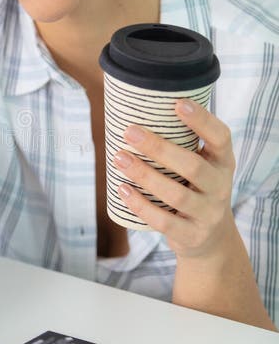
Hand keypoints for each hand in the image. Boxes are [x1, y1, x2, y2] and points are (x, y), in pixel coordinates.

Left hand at [112, 98, 235, 258]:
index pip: (220, 137)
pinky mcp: (192, 235)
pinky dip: (141, 205)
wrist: (212, 239)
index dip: (202, 120)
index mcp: (223, 162)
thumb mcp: (202, 166)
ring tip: (120, 158)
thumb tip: (138, 109)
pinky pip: (164, 221)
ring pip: (176, 194)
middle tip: (130, 131)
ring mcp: (208, 213)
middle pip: (193, 167)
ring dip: (145, 175)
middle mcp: (220, 187)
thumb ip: (182, 144)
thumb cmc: (196, 189)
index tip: (177, 104)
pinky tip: (123, 189)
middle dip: (159, 148)